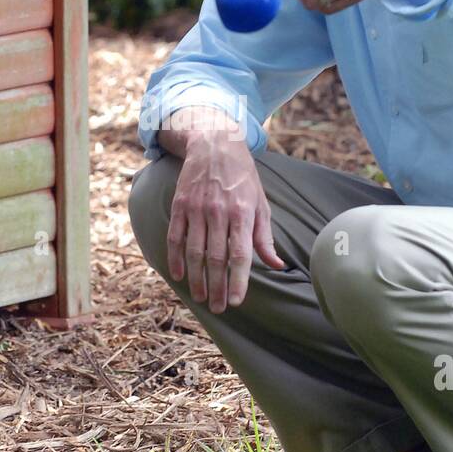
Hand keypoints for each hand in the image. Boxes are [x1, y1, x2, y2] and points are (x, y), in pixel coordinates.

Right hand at [167, 136, 285, 313]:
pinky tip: (179, 276)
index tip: (236, 301)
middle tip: (217, 308)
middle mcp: (219, 212)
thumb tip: (278, 265)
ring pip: (194, 251)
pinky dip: (175, 258)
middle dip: (217, 287)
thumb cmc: (243, 178)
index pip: (240, 254)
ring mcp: (197, 208)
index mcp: (243, 213)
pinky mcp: (180, 204)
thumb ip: (265, 237)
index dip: (238, 280)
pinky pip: (175, 236)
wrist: (214, 143)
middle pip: (216, 258)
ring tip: (201, 298)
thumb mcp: (260, 203)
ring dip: (197, 278)